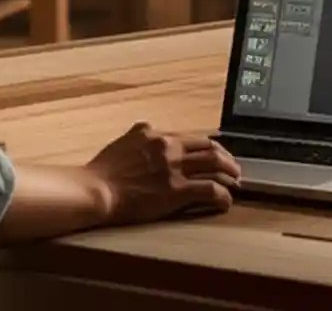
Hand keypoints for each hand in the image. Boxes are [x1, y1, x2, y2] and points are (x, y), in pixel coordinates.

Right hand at [86, 122, 242, 224]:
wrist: (95, 190)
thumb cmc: (103, 171)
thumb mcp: (123, 142)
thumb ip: (139, 135)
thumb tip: (146, 129)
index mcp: (156, 134)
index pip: (193, 137)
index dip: (209, 147)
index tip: (216, 155)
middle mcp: (169, 146)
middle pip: (210, 146)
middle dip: (226, 158)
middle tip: (233, 169)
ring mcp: (174, 168)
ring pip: (215, 164)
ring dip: (230, 174)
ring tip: (236, 183)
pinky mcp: (177, 190)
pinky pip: (210, 189)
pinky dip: (223, 195)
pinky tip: (226, 202)